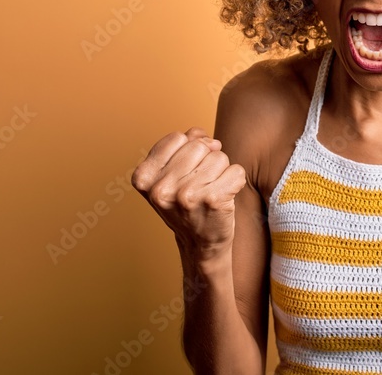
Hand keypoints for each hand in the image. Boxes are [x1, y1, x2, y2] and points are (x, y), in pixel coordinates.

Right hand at [131, 127, 246, 258]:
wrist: (200, 244)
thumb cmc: (186, 204)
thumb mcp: (170, 175)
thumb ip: (182, 146)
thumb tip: (204, 137)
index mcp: (144, 178)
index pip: (178, 138)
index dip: (190, 148)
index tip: (188, 169)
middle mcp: (162, 188)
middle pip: (200, 146)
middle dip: (206, 159)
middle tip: (201, 183)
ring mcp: (187, 195)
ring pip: (220, 157)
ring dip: (221, 171)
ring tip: (210, 191)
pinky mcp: (213, 200)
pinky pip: (237, 171)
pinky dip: (236, 181)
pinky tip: (224, 197)